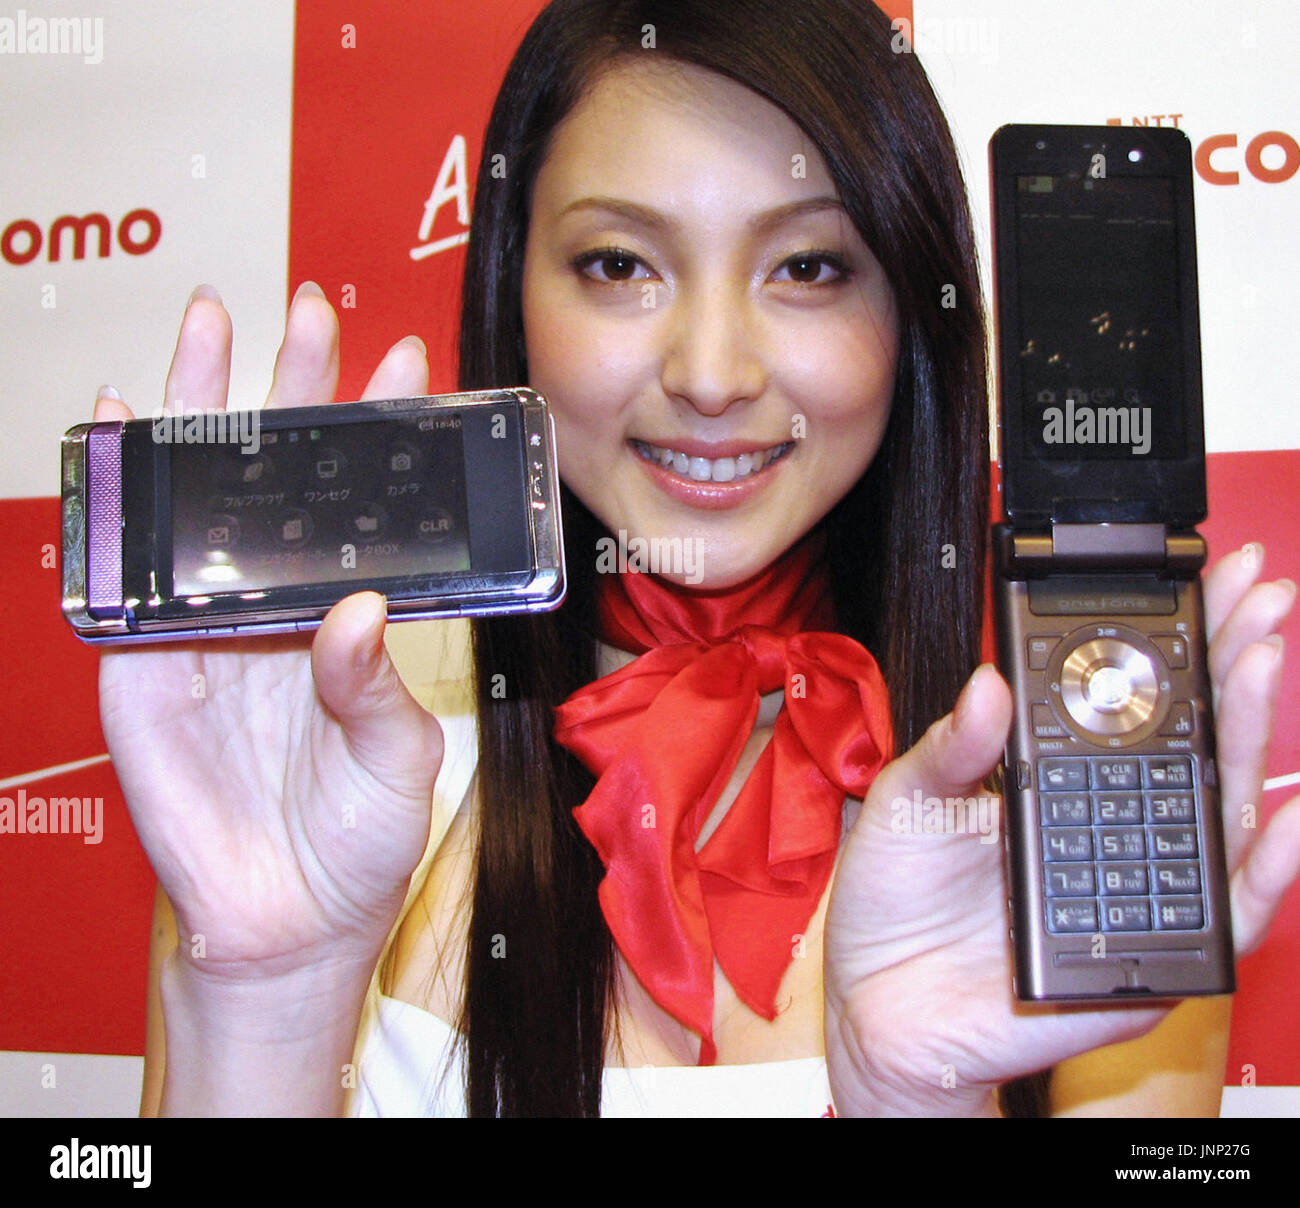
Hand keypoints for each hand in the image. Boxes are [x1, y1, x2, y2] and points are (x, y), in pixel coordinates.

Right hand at [96, 283, 444, 979]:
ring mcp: (210, 624)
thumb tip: (354, 609)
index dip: (382, 437)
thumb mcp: (395, 757)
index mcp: (348, 616)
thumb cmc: (355, 836)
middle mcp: (280, 604)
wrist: (287, 918)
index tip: (407, 366)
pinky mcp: (145, 661)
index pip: (367, 506)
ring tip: (209, 325)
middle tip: (307, 309)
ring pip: (202, 501)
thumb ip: (374, 684)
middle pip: (282, 479)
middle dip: (291, 389)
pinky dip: (120, 499)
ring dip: (198, 411)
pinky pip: (127, 571)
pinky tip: (122, 425)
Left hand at [824, 546, 1299, 1115]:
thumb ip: (953, 749)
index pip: (1133, 710)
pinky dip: (1260, 872)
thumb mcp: (908, 803)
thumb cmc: (894, 903)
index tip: (1208, 585)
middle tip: (1261, 597)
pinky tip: (1283, 817)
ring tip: (1264, 666)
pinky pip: (1215, 920)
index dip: (1174, 649)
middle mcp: (1106, 834)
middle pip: (1192, 746)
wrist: (876, 1004)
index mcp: (1054, 788)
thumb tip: (990, 684)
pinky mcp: (1140, 962)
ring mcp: (1130, 892)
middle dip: (1235, 667)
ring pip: (1217, 816)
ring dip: (1249, 742)